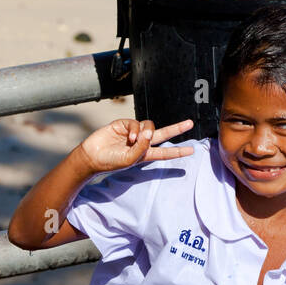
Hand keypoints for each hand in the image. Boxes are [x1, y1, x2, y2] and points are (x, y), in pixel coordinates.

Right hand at [76, 118, 194, 173]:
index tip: (191, 151)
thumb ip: (142, 147)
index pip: (165, 152)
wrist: (93, 155)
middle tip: (190, 123)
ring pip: (149, 125)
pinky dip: (135, 130)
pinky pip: (136, 123)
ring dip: (145, 132)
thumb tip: (149, 131)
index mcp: (145, 154)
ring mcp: (134, 132)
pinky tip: (128, 138)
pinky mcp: (124, 124)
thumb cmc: (112, 162)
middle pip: (163, 134)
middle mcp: (142, 142)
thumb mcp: (130, 159)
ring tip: (135, 141)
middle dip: (177, 128)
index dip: (178, 151)